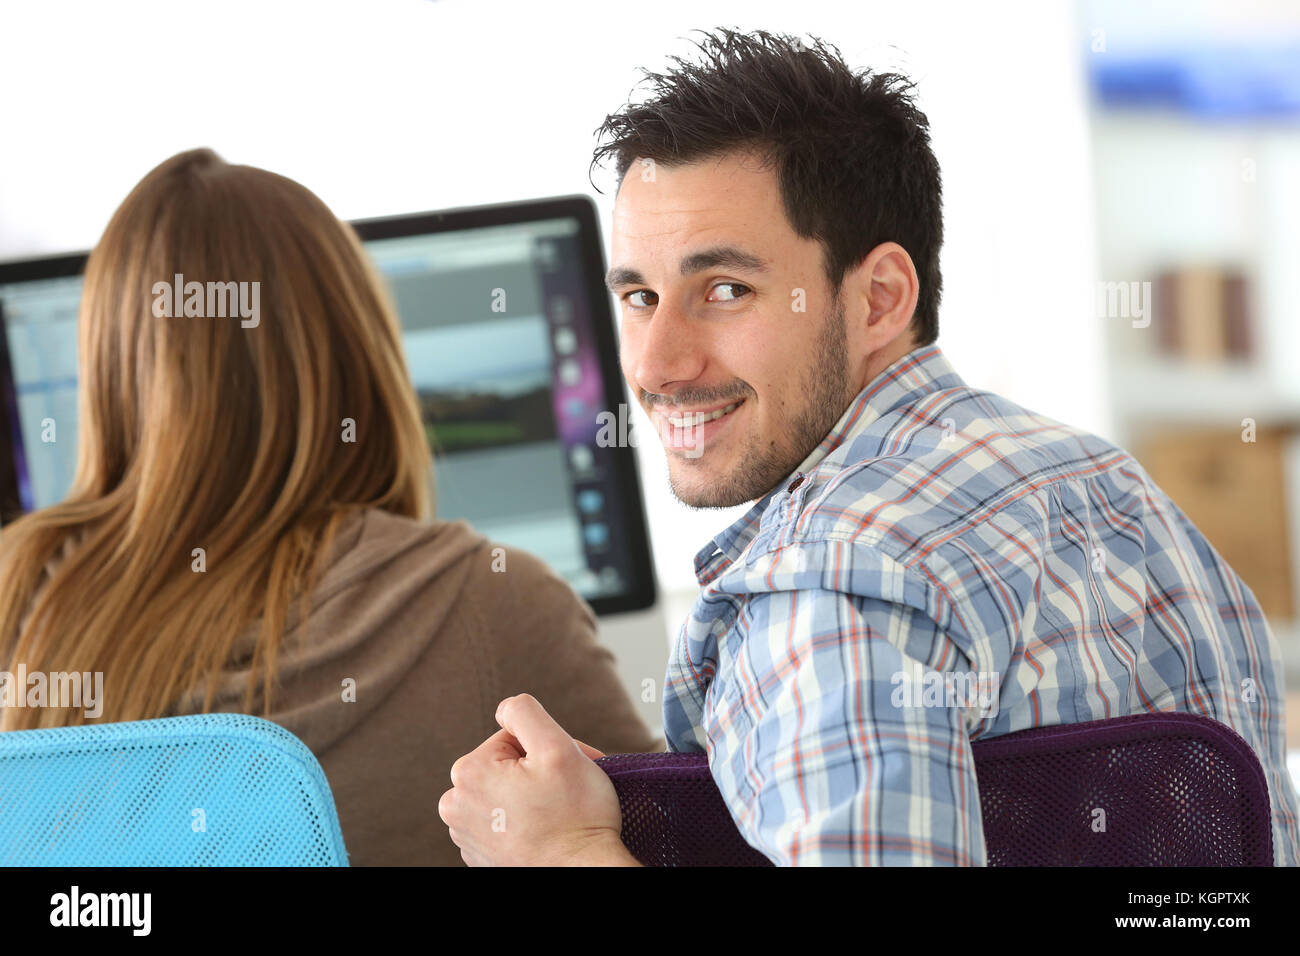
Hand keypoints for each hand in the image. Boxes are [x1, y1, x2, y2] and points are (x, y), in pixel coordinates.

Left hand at [438, 693, 637, 865]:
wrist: (584, 874)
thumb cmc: (576, 815)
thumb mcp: (558, 746)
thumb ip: (525, 712)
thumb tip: (505, 708)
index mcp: (468, 773)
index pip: (511, 737)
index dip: (544, 748)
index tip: (564, 768)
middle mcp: (456, 805)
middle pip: (505, 765)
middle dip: (537, 771)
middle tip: (565, 791)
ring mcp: (466, 835)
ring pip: (505, 793)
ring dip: (530, 796)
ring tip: (556, 812)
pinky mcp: (481, 856)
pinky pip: (504, 822)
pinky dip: (524, 823)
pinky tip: (545, 832)